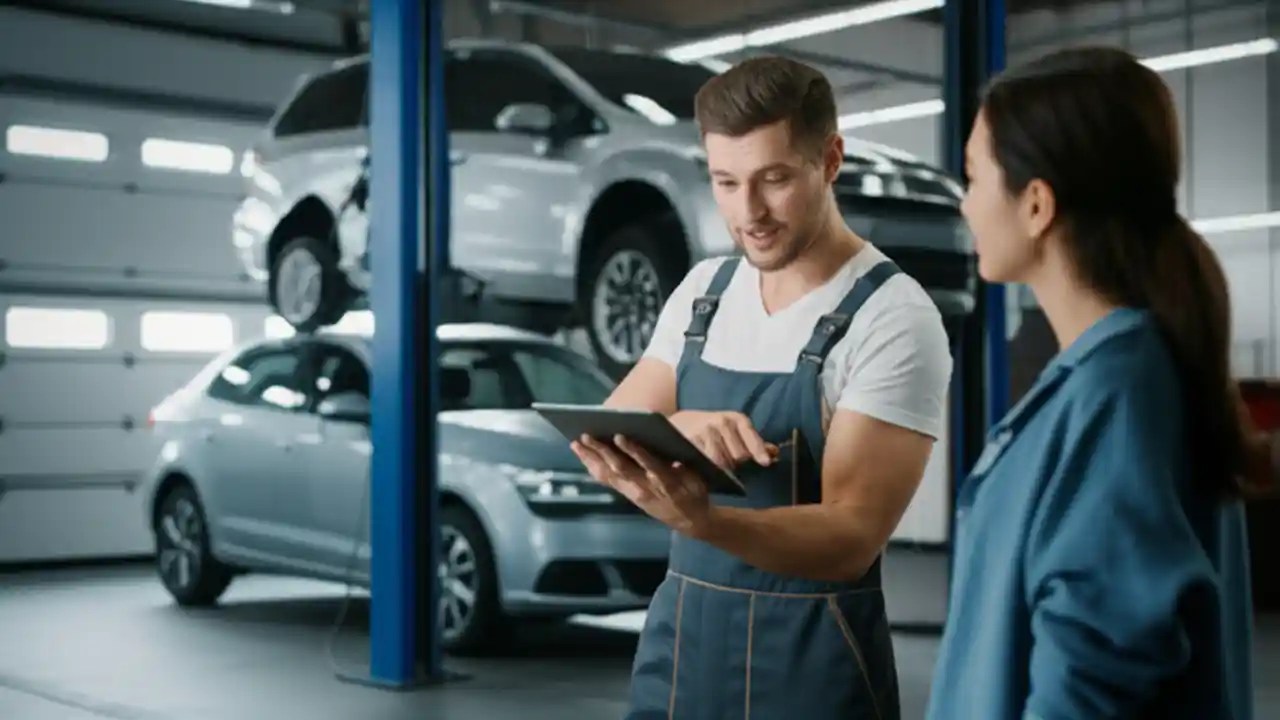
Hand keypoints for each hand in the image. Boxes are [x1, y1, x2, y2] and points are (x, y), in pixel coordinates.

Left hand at [571, 434, 710, 534]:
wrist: (690, 521)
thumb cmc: (694, 492)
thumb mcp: (696, 477)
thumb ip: (681, 463)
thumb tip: (668, 445)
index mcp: (666, 481)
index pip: (647, 463)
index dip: (633, 450)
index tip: (620, 436)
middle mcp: (646, 488)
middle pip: (620, 468)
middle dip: (602, 451)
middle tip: (586, 435)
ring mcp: (635, 493)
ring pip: (610, 475)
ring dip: (592, 459)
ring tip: (576, 444)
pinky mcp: (629, 496)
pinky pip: (609, 482)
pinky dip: (595, 469)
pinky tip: (584, 458)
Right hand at [670, 410, 776, 469]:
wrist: (683, 422)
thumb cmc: (715, 430)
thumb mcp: (736, 431)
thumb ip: (754, 443)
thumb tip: (775, 453)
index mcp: (737, 419)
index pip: (751, 436)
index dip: (758, 450)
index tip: (765, 462)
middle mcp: (722, 422)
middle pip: (738, 455)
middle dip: (736, 465)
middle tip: (729, 466)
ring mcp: (706, 430)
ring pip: (721, 461)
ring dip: (721, 470)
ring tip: (716, 468)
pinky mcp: (691, 440)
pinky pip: (704, 462)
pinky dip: (706, 469)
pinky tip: (704, 469)